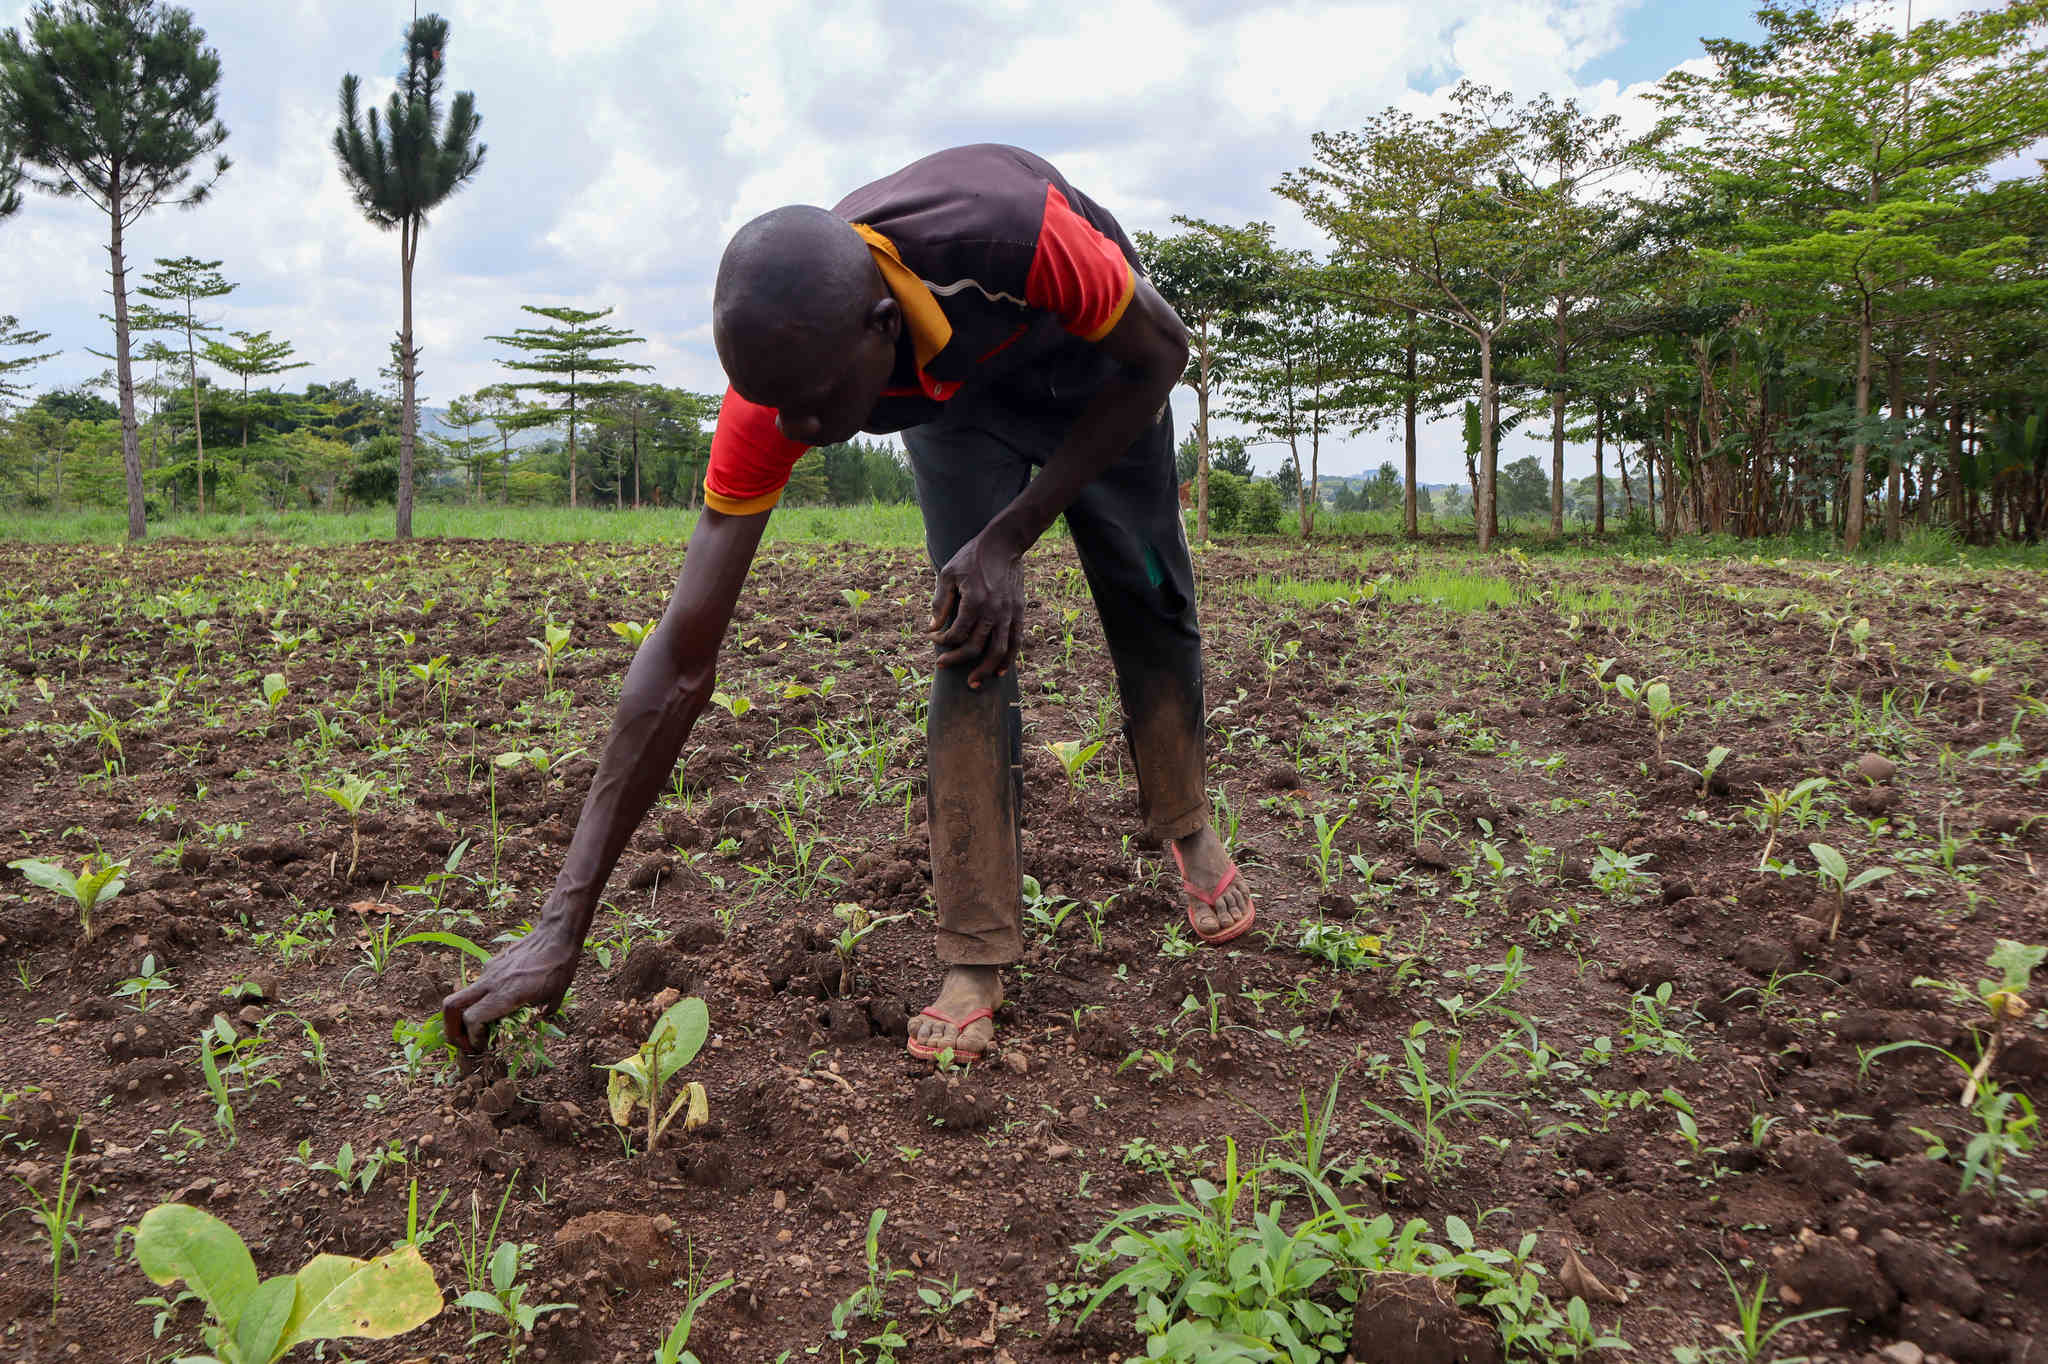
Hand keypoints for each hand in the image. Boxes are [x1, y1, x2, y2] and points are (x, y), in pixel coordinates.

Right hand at [441, 923, 579, 1052]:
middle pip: (451, 1007)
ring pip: (460, 997)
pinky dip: (477, 1001)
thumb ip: (540, 1015)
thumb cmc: (560, 967)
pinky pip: (477, 986)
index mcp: (506, 994)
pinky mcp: (491, 964)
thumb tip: (533, 1024)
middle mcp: (491, 983)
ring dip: (462, 1018)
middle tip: (464, 1045)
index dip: (473, 1038)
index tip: (484, 1047)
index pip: (472, 1020)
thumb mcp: (554, 998)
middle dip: (451, 1031)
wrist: (557, 934)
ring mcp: (488, 972)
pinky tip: (494, 1006)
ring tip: (478, 1030)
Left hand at [930, 529, 1024, 688]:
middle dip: (957, 660)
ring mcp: (1009, 614)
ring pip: (999, 651)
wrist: (1004, 544)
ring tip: (974, 682)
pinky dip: (1008, 659)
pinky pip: (1015, 642)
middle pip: (975, 647)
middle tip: (942, 664)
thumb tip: (932, 627)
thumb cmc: (972, 557)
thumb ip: (940, 602)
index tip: (932, 638)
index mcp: (974, 601)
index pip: (956, 633)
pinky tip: (999, 671)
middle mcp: (994, 611)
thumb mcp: (948, 574)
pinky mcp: (1019, 612)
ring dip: (985, 670)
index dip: (941, 641)